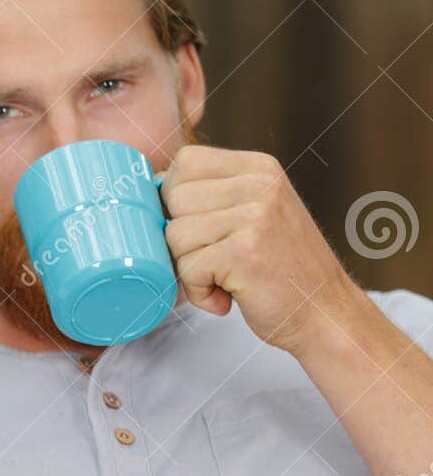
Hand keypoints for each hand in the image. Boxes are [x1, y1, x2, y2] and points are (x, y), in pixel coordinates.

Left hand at [161, 144, 362, 353]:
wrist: (323, 313)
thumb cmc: (278, 269)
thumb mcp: (254, 213)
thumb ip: (213, 195)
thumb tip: (152, 184)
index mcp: (259, 167)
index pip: (185, 161)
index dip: (176, 198)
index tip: (202, 227)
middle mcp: (260, 184)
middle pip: (173, 198)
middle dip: (182, 237)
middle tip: (217, 258)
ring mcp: (255, 216)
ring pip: (174, 235)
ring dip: (190, 267)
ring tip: (226, 277)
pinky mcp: (244, 252)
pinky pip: (186, 268)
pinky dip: (199, 292)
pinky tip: (228, 296)